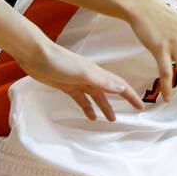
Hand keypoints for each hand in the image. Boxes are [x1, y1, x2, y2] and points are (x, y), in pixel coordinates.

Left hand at [17, 40, 141, 121]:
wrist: (36, 55)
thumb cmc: (59, 61)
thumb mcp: (82, 72)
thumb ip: (101, 80)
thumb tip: (120, 88)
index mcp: (97, 73)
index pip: (119, 85)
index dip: (131, 95)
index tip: (141, 107)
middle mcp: (91, 77)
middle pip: (110, 91)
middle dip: (123, 101)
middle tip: (134, 112)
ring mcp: (79, 82)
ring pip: (96, 97)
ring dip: (105, 107)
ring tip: (111, 120)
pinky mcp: (67, 86)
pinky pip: (81, 99)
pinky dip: (87, 108)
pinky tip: (90, 116)